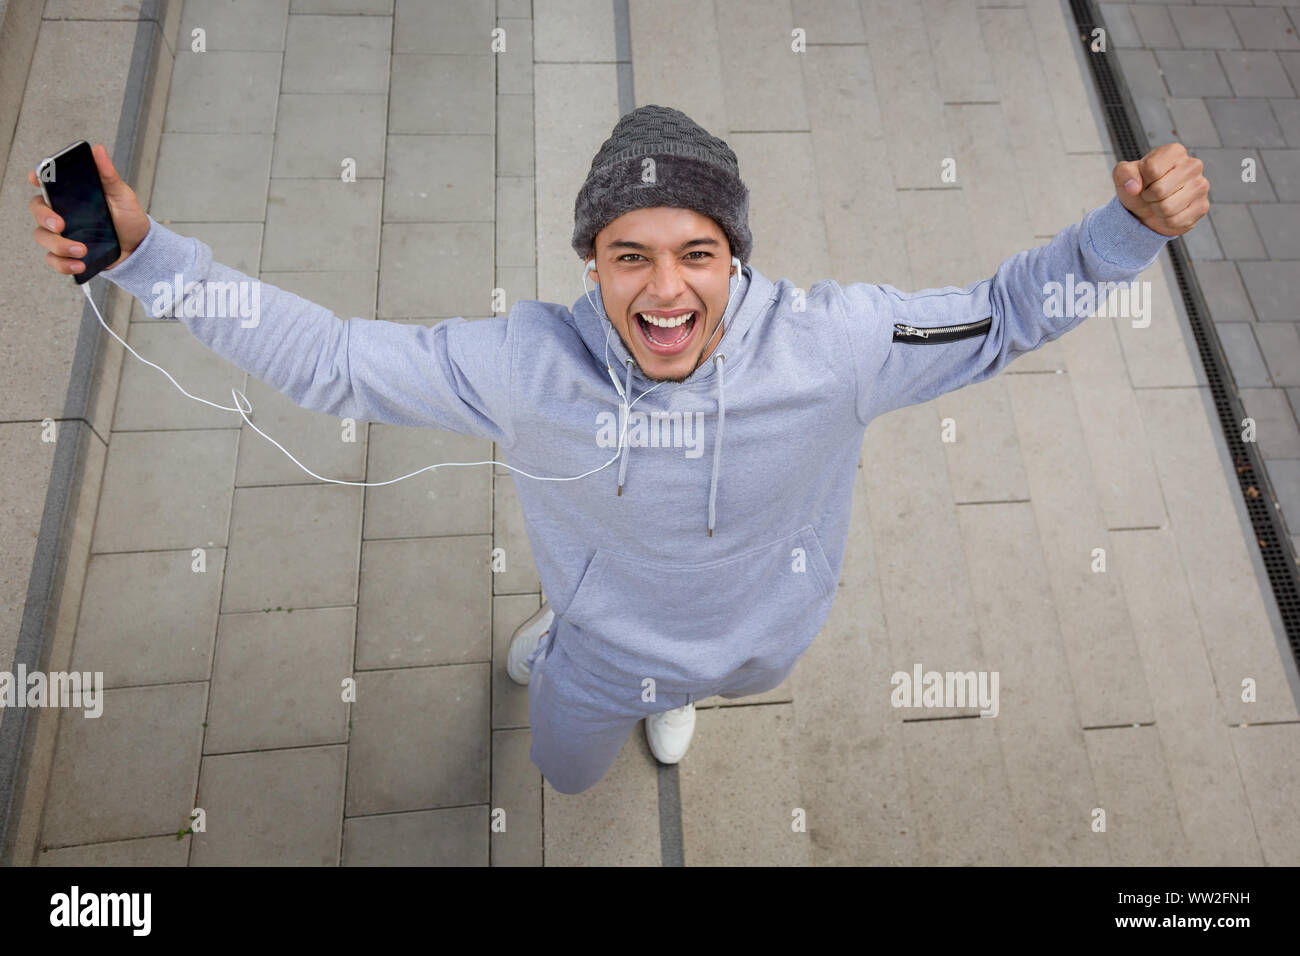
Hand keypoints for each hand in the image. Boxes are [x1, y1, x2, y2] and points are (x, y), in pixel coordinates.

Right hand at [28, 142, 149, 275]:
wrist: (139, 249)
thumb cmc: (128, 219)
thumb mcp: (122, 195)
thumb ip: (108, 175)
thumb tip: (98, 150)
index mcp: (71, 195)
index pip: (47, 183)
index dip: (38, 178)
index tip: (36, 178)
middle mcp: (62, 213)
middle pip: (38, 210)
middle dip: (45, 218)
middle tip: (61, 225)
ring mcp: (63, 234)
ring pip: (43, 237)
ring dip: (59, 245)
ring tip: (82, 250)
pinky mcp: (68, 254)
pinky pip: (54, 260)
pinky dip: (63, 264)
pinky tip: (79, 265)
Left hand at [1113, 142, 1209, 237]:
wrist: (1148, 209)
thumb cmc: (1139, 187)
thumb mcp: (1124, 176)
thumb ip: (1124, 174)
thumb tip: (1134, 187)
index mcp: (1175, 151)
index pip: (1152, 169)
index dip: (1141, 180)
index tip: (1144, 181)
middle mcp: (1193, 165)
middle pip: (1159, 190)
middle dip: (1148, 197)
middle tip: (1151, 194)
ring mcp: (1201, 185)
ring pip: (1167, 207)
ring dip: (1156, 210)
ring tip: (1159, 203)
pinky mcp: (1203, 206)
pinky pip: (1175, 221)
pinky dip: (1166, 221)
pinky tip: (1169, 212)